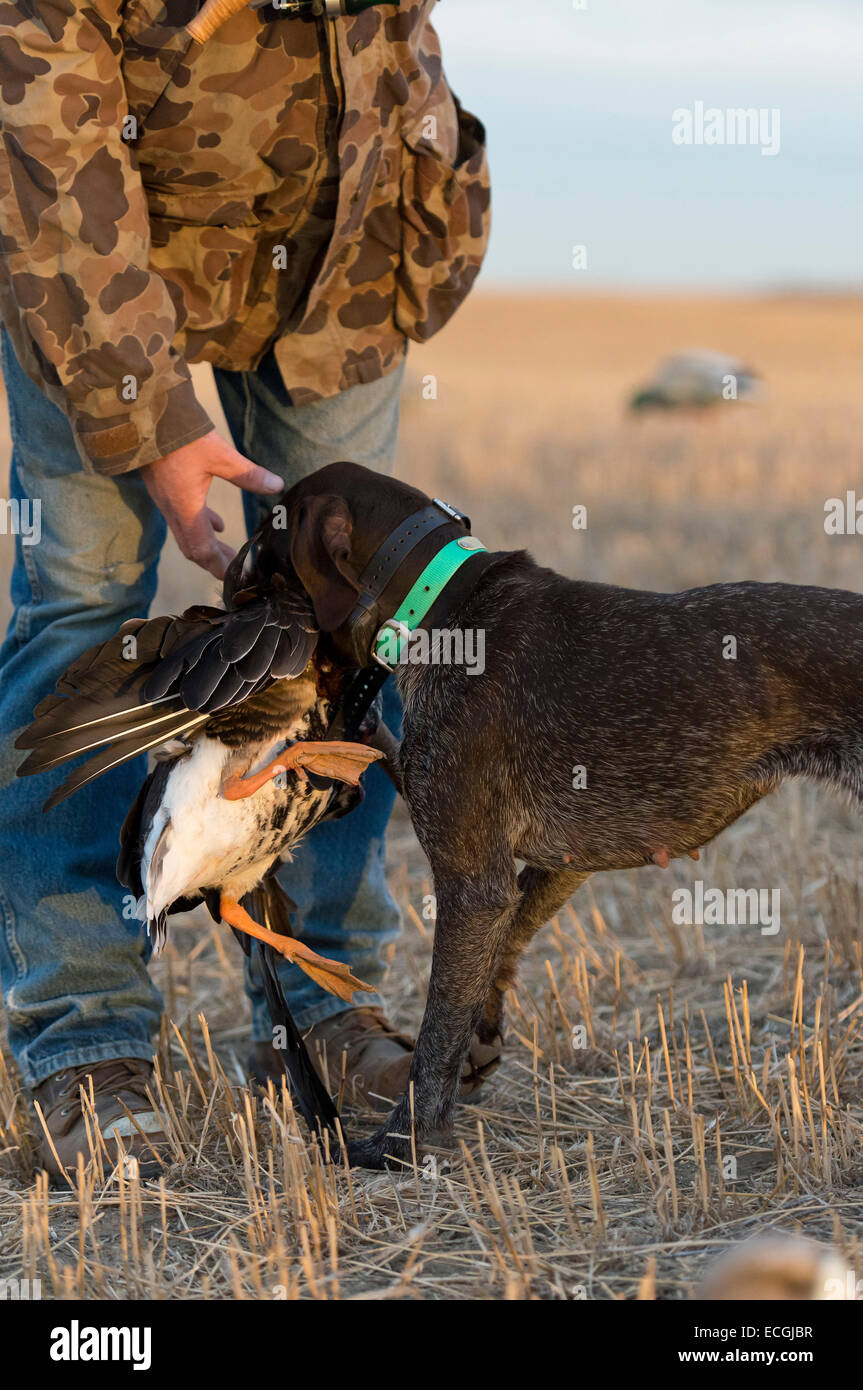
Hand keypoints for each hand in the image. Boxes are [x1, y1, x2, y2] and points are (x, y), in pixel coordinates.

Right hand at [141, 430, 282, 579]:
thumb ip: (248, 474)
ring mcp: (166, 502)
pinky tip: (218, 523)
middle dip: (215, 563)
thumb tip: (277, 485)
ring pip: (187, 535)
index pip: (203, 550)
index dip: (221, 566)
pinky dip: (201, 527)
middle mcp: (173, 511)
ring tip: (232, 554)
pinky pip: (182, 519)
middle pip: (193, 549)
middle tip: (239, 570)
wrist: (145, 416)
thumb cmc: (182, 437)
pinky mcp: (164, 491)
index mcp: (186, 508)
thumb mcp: (220, 454)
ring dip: (209, 547)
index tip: (238, 576)